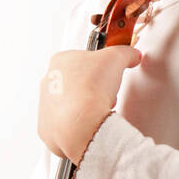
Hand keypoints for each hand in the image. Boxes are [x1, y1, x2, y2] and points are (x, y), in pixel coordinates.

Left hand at [37, 45, 141, 164]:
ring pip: (71, 102)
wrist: (80, 123)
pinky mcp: (48, 126)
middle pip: (77, 81)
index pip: (84, 59)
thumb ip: (125, 53)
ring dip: (87, 105)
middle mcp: (48, 81)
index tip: (110, 73)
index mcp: (60, 61)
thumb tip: (131, 55)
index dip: (101, 67)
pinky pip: (67, 123)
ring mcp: (46, 104)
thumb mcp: (117, 57)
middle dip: (94, 87)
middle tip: (106, 92)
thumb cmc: (90, 89)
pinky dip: (79, 123)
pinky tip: (91, 122)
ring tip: (101, 109)